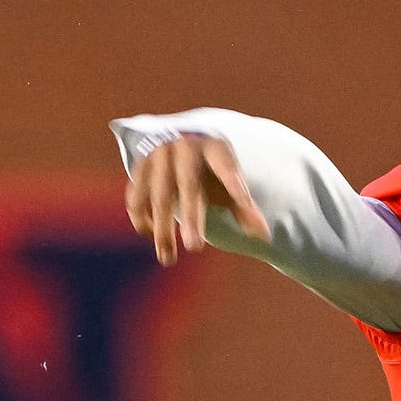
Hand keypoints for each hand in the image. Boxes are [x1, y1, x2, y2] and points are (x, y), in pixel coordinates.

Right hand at [124, 132, 266, 266]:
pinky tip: (149, 235)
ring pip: (159, 196)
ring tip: (168, 259)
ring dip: (162, 229)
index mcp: (213, 146)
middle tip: (195, 248)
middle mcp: (184, 147)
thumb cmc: (210, 169)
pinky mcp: (139, 167)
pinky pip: (137, 197)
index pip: (226, 166)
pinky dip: (141, 219)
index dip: (234, 186)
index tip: (242, 208)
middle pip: (188, 186)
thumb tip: (264, 236)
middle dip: (191, 218)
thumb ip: (243, 207)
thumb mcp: (228, 182)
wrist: (178, 142)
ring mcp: (158, 155)